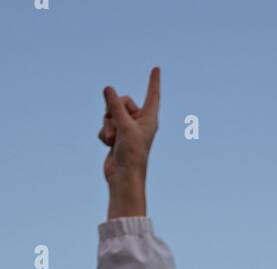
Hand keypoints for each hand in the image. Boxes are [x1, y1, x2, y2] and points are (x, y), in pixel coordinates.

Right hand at [99, 66, 159, 185]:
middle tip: (117, 125)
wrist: (123, 177)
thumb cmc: (131, 154)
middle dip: (113, 110)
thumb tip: (108, 88)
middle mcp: (140, 122)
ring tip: (113, 139)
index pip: (152, 95)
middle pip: (122, 101)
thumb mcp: (123, 125)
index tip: (157, 68)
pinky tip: (109, 145)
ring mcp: (127, 129)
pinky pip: (105, 125)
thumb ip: (115, 105)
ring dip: (108, 125)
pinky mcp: (117, 137)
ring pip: (110, 113)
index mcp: (149, 119)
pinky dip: (104, 133)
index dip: (153, 82)